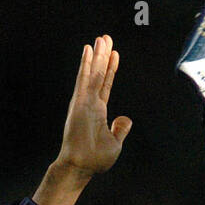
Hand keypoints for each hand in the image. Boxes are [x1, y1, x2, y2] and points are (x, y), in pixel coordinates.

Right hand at [57, 35, 132, 175]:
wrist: (82, 166)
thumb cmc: (95, 159)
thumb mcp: (115, 143)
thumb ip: (120, 129)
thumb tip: (126, 119)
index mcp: (98, 111)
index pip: (105, 85)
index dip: (110, 69)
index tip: (114, 54)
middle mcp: (90, 103)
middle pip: (98, 74)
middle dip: (103, 56)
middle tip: (106, 38)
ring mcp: (84, 101)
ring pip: (92, 72)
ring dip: (97, 55)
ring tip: (101, 38)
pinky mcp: (79, 102)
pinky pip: (84, 78)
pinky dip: (86, 63)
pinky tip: (88, 50)